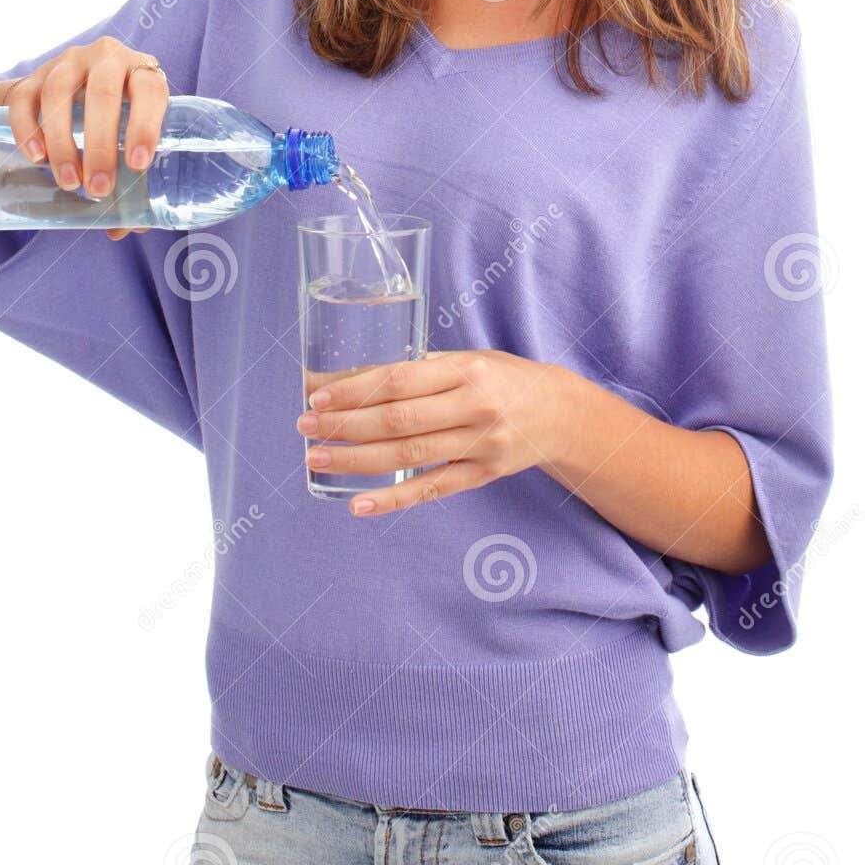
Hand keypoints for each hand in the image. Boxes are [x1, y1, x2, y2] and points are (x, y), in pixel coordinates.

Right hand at [2, 37, 167, 239]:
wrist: (74, 90)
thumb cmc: (119, 122)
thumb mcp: (134, 138)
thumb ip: (135, 178)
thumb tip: (128, 225)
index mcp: (142, 71)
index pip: (149, 90)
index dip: (145, 126)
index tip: (138, 165)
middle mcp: (105, 57)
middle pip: (102, 94)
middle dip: (100, 146)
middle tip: (99, 190)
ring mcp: (66, 63)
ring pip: (58, 94)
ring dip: (62, 142)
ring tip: (68, 182)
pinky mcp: (31, 77)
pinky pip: (23, 100)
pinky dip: (27, 130)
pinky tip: (36, 158)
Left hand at [297, 349, 570, 514]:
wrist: (560, 413)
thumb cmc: (502, 378)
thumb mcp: (467, 359)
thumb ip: (418, 369)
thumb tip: (348, 378)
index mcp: (467, 369)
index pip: (398, 380)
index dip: (354, 390)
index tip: (316, 395)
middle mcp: (474, 407)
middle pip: (397, 420)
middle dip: (344, 425)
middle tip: (305, 426)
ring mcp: (479, 445)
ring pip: (407, 456)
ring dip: (355, 460)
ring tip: (317, 458)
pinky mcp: (482, 476)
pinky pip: (431, 490)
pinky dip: (392, 500)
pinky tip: (358, 505)